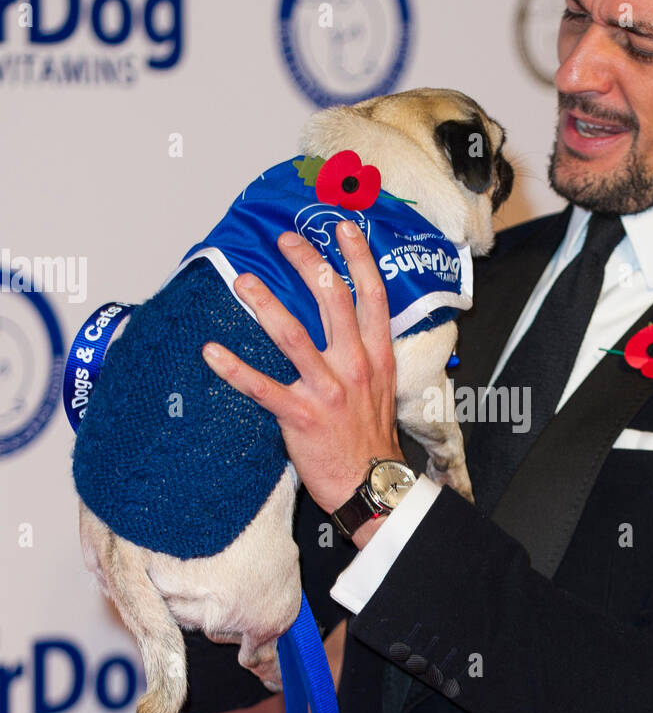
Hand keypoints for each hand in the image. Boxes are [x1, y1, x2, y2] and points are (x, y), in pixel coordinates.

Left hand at [201, 222, 404, 529]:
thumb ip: (364, 355)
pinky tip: (211, 351)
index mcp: (377, 356)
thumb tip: (344, 329)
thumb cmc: (371, 438)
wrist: (373, 484)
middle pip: (332, 300)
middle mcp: (355, 365)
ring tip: (244, 282)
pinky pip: (261, 387)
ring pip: (293, 335)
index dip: (358, 257)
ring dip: (265, 304)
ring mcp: (328, 389)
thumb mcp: (381, 389)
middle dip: (308, 263)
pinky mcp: (301, 415)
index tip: (343, 228)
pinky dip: (233, 368)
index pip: (372, 296)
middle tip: (285, 240)